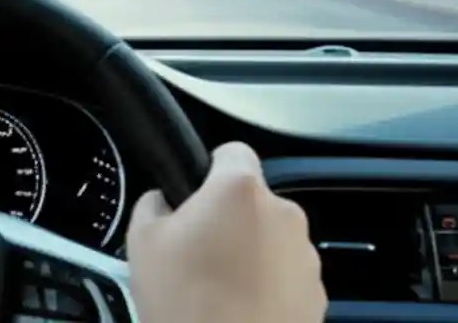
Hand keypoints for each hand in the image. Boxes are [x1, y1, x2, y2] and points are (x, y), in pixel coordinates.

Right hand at [126, 142, 325, 322]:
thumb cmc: (185, 304)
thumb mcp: (142, 242)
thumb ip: (155, 204)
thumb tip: (165, 202)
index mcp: (239, 191)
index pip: (232, 151)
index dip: (209, 170)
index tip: (195, 196)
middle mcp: (283, 215)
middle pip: (252, 200)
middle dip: (229, 219)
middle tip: (197, 252)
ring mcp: (305, 257)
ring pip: (271, 239)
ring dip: (251, 253)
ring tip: (218, 289)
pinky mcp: (316, 294)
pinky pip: (287, 275)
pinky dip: (268, 286)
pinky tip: (241, 310)